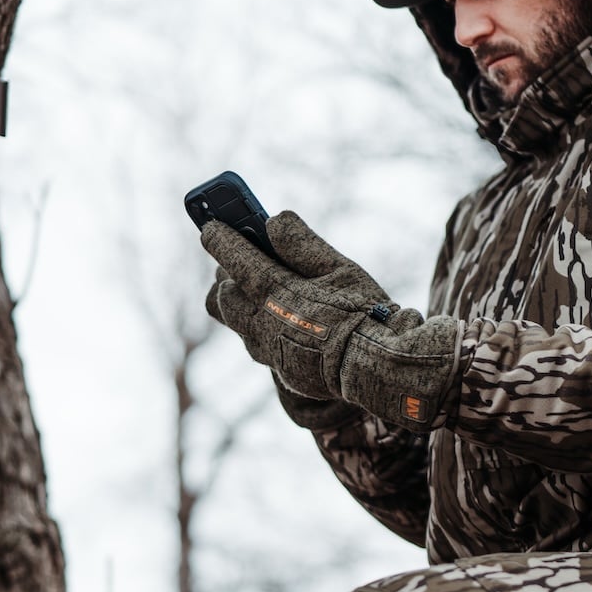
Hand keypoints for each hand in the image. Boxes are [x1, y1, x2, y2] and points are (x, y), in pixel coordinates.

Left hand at [202, 210, 458, 429]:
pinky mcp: (282, 371)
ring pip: (236, 323)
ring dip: (240, 303)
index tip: (210, 227)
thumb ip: (302, 244)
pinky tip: (283, 320)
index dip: (220, 240)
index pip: (234, 260)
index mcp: (276, 292)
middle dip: (225, 275)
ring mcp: (270, 351)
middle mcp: (263, 325)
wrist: (381, 367)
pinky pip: (257, 345)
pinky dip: (260, 327)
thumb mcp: (340, 267)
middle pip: (220, 297)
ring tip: (260, 290)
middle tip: (239, 260)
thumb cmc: (365, 312)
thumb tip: (273, 221)